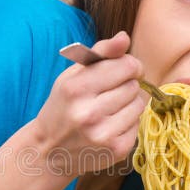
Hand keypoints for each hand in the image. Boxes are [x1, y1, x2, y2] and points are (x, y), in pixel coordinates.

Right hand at [33, 31, 145, 174]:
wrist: (49, 152)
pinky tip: (110, 127)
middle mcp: (89, 112)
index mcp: (76, 88)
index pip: (126, 66)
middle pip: (134, 86)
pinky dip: (128, 123)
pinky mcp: (117, 150)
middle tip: (108, 95)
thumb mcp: (72, 76)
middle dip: (126, 86)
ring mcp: (104, 134)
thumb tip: (125, 37)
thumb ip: (100, 53)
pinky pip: (138, 125)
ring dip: (129, 105)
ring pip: (139, 105)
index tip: (124, 70)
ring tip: (109, 111)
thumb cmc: (63, 107)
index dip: (130, 65)